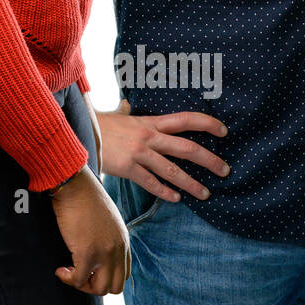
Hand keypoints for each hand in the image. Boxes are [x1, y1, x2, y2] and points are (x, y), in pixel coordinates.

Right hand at [50, 167, 130, 294]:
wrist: (74, 184)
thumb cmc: (84, 195)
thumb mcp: (107, 217)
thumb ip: (108, 235)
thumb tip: (96, 246)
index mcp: (123, 240)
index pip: (124, 274)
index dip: (105, 277)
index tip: (89, 270)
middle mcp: (118, 249)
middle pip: (115, 286)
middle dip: (95, 286)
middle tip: (78, 274)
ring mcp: (104, 252)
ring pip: (100, 288)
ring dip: (82, 285)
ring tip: (68, 272)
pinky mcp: (87, 253)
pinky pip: (78, 279)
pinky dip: (68, 279)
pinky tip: (60, 270)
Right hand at [97, 99, 228, 201]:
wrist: (79, 131)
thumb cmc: (100, 124)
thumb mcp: (119, 115)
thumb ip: (127, 112)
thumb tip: (128, 105)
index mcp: (149, 122)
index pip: (185, 119)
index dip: (206, 123)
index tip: (223, 131)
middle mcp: (148, 136)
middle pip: (186, 147)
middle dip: (209, 160)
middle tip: (225, 170)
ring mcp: (139, 153)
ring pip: (172, 170)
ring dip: (191, 183)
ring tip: (206, 193)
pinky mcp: (127, 167)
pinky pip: (150, 182)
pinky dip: (165, 191)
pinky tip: (176, 198)